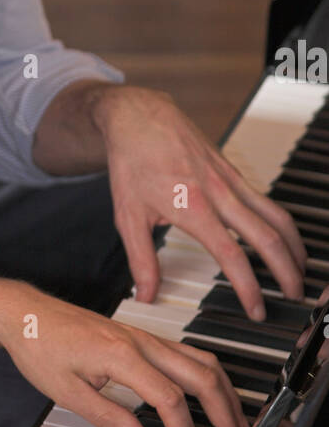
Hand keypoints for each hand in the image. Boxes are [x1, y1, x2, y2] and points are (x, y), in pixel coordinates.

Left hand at [0, 282, 245, 426]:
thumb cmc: (39, 345)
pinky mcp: (142, 338)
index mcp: (122, 355)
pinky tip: (210, 396)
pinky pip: (188, 355)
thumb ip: (106, 417)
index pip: (169, 397)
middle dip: (224, 413)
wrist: (26, 314)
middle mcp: (141, 341)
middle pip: (201, 376)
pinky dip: (208, 378)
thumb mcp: (65, 392)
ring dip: (223, 393)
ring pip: (202, 361)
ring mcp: (145, 337)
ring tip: (234, 424)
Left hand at [95, 87, 306, 318]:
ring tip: (299, 270)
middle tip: (293, 295)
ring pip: (276, 215)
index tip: (256, 309)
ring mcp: (230, 179)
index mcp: (194, 207)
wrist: (139, 116)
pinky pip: (266, 201)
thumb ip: (141, 260)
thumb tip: (147, 296)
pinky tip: (282, 238)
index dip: (248, 287)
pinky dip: (281, 224)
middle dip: (287, 270)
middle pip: (268, 237)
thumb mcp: (127, 216)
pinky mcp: (233, 171)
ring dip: (293, 246)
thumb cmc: (132, 163)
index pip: (232, 255)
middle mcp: (219, 192)